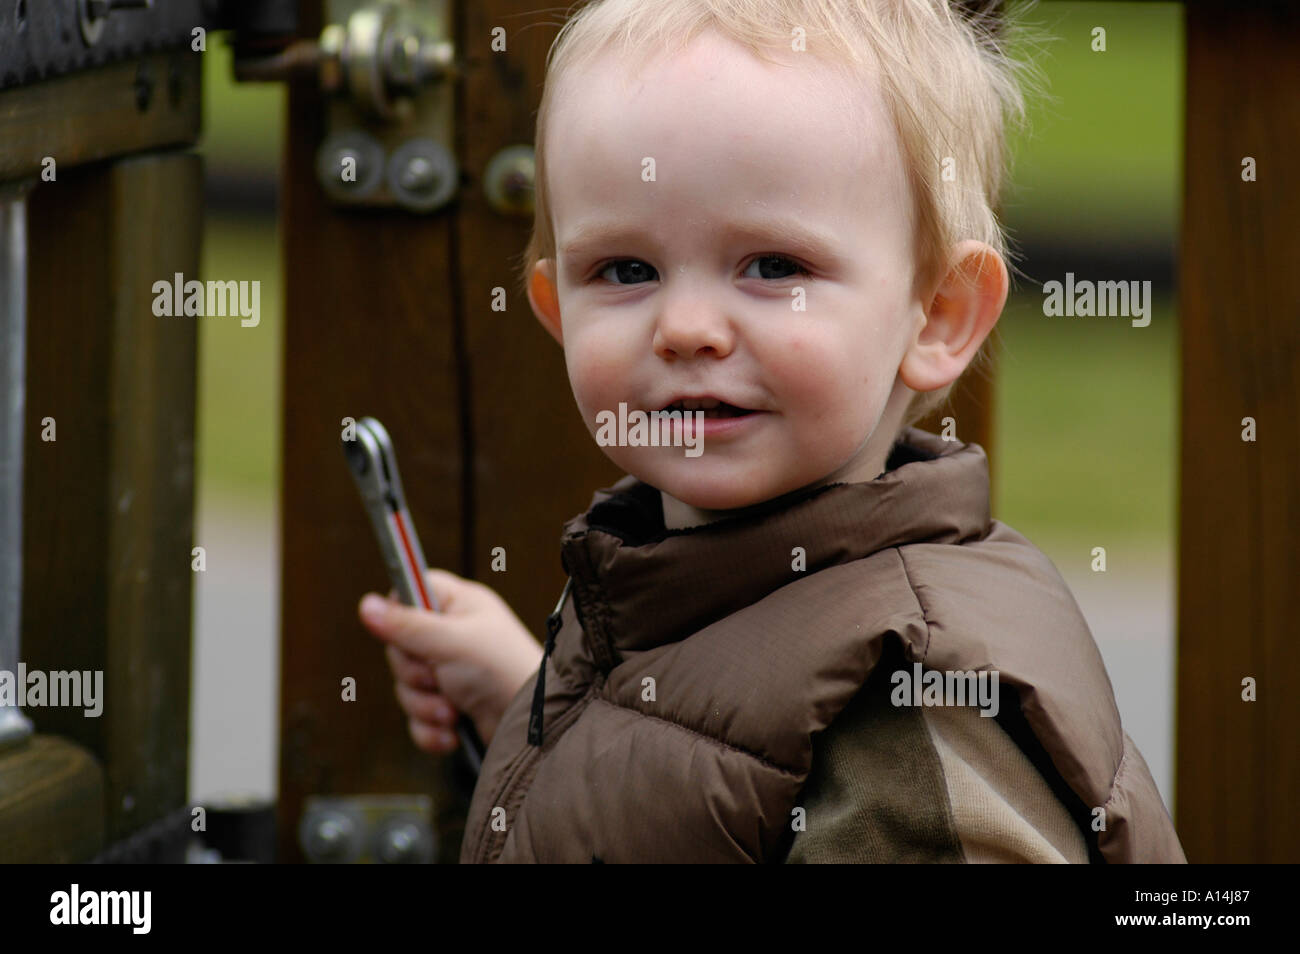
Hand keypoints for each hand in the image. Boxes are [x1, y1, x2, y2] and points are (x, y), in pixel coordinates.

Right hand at [358, 569, 543, 753]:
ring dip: (425, 705)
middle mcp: (453, 635)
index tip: (407, 634)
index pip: (410, 591)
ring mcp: (452, 671)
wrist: (534, 726)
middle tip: (439, 678)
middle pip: (400, 646)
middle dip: (415, 673)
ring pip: (406, 685)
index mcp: (459, 605)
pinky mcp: (451, 706)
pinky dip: (430, 729)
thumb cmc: (502, 671)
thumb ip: (407, 626)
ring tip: (453, 710)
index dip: (400, 613)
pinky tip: (451, 732)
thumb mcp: (451, 642)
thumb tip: (366, 605)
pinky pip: (417, 717)